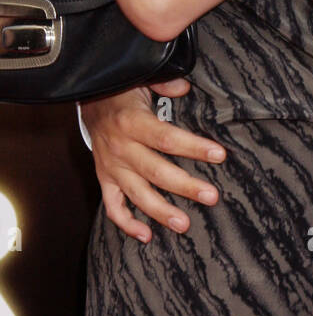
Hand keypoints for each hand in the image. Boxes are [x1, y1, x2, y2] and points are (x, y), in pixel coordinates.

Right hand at [81, 78, 225, 241]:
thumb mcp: (142, 80)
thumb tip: (185, 87)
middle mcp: (121, 148)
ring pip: (137, 194)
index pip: (167, 138)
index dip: (193, 147)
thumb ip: (164, 84)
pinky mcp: (104, 178)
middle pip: (157, 172)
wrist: (90, 101)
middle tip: (211, 197)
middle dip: (186, 186)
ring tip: (184, 225)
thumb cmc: (124, 92)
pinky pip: (113, 206)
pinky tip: (146, 236)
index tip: (219, 155)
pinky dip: (127, 223)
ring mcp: (111, 167)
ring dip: (161, 212)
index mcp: (132, 122)